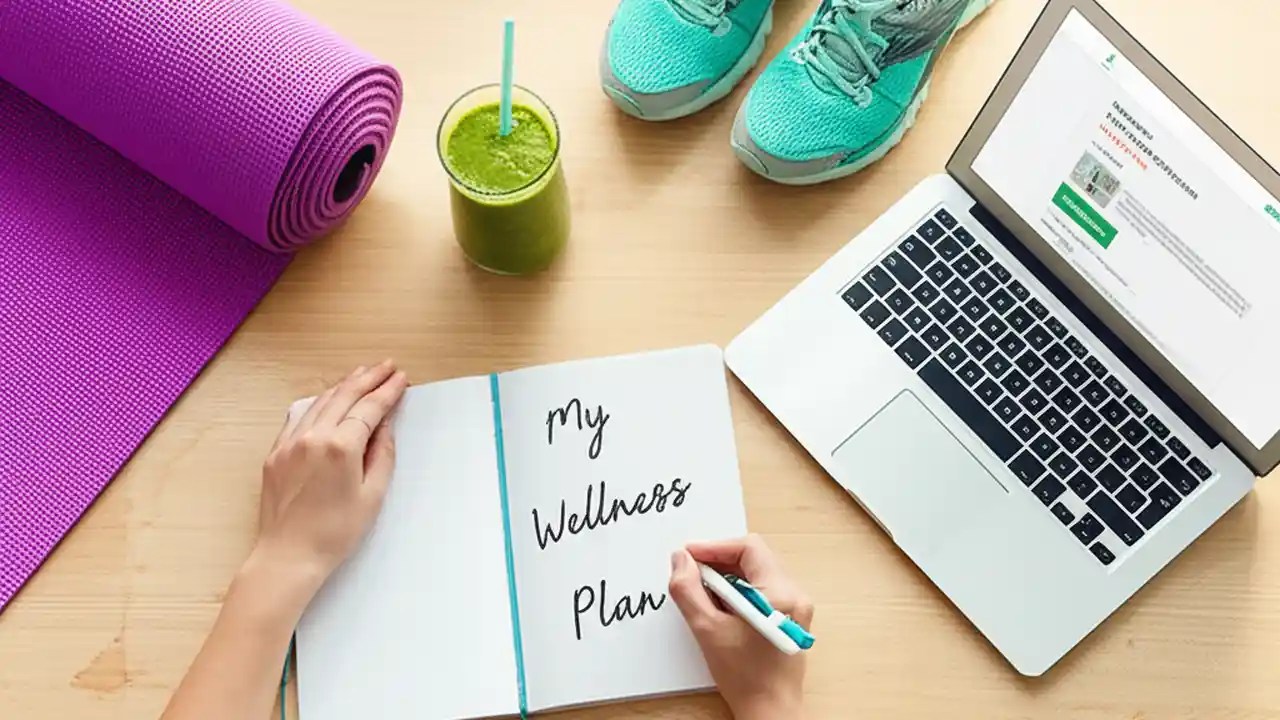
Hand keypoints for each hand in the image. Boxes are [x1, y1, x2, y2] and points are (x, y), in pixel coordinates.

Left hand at [252, 360, 408, 590]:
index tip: (400, 378)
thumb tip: (384, 426)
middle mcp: (313, 437)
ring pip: (321, 402)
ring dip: (344, 385)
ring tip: (361, 373)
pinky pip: (299, 417)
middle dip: (368, 378)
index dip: (387, 391)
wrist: (288, 555)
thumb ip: (381, 455)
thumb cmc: (334, 533)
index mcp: (340, 447)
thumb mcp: (372, 495)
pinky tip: (328, 398)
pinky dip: (318, 402)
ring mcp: (290, 443)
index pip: (369, 408)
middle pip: (345, 396)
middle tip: (386, 366)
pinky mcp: (276, 453)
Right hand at [669, 535, 812, 719]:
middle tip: (693, 571)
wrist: (770, 709)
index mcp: (779, 594)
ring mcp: (796, 604)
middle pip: (755, 556)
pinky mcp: (791, 614)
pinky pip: (764, 586)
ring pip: (758, 570)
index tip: (689, 555)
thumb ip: (688, 590)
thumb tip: (681, 560)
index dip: (714, 547)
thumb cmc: (745, 677)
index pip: (748, 548)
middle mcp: (795, 594)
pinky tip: (721, 604)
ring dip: (729, 574)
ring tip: (705, 591)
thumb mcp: (707, 630)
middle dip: (720, 560)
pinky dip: (740, 588)